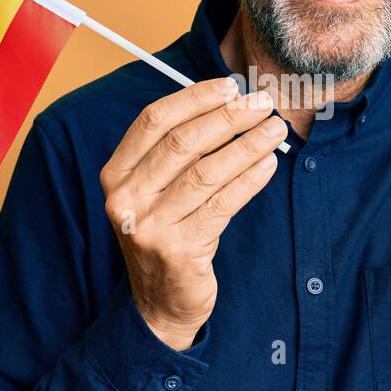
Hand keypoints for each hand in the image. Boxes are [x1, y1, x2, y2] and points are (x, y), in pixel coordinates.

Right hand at [99, 77, 286, 349]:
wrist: (160, 303)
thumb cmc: (167, 233)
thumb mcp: (156, 191)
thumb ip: (177, 151)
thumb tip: (228, 101)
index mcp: (116, 174)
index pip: (153, 121)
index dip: (194, 98)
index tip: (230, 86)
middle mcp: (126, 198)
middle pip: (182, 143)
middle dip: (228, 117)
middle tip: (262, 104)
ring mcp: (149, 227)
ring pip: (207, 172)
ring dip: (247, 145)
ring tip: (275, 130)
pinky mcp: (179, 250)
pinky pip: (223, 204)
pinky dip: (250, 179)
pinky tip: (269, 163)